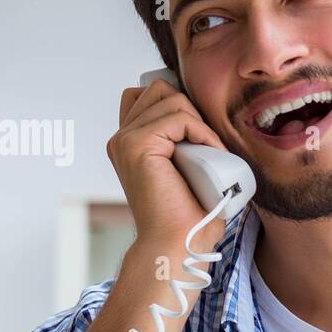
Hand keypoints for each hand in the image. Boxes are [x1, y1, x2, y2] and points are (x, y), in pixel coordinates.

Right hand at [111, 77, 230, 253]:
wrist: (180, 242)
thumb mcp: (187, 165)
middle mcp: (122, 138)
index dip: (179, 104)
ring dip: (199, 123)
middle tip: (206, 144)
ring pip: (171, 98)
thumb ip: (183, 138)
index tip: (201, 134)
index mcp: (130, 142)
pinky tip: (210, 154)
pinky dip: (202, 132)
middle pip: (160, 89)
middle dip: (190, 109)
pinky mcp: (137, 144)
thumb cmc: (191, 212)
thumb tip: (207, 113)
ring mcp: (125, 140)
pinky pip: (179, 117)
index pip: (149, 94)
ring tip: (209, 153)